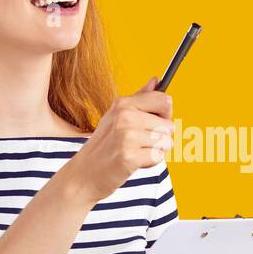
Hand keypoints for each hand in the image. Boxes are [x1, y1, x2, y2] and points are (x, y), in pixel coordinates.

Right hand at [62, 75, 173, 204]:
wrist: (84, 173)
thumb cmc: (104, 145)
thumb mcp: (117, 116)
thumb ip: (140, 98)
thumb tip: (156, 80)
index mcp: (123, 103)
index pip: (164, 100)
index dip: (165, 114)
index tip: (153, 123)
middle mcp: (125, 116)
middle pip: (168, 124)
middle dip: (160, 137)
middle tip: (138, 143)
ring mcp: (127, 136)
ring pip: (166, 142)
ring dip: (155, 151)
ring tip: (135, 152)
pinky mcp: (129, 156)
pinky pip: (159, 157)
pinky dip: (150, 163)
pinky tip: (133, 162)